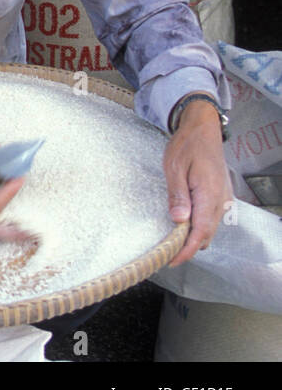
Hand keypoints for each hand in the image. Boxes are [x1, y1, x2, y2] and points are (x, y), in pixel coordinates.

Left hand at [164, 98, 232, 266]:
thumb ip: (178, 195)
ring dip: (194, 238)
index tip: (172, 260)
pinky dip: (199, 227)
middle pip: (207, 235)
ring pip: (210, 228)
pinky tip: (183, 226)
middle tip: (166, 254)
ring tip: (172, 242)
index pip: (201, 232)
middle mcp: (221, 200)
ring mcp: (223, 198)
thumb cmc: (186, 145)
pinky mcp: (220, 195)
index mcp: (210, 195)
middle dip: (189, 248)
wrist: (203, 129)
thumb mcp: (174, 167)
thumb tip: (179, 220)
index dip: (187, 250)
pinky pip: (211, 218)